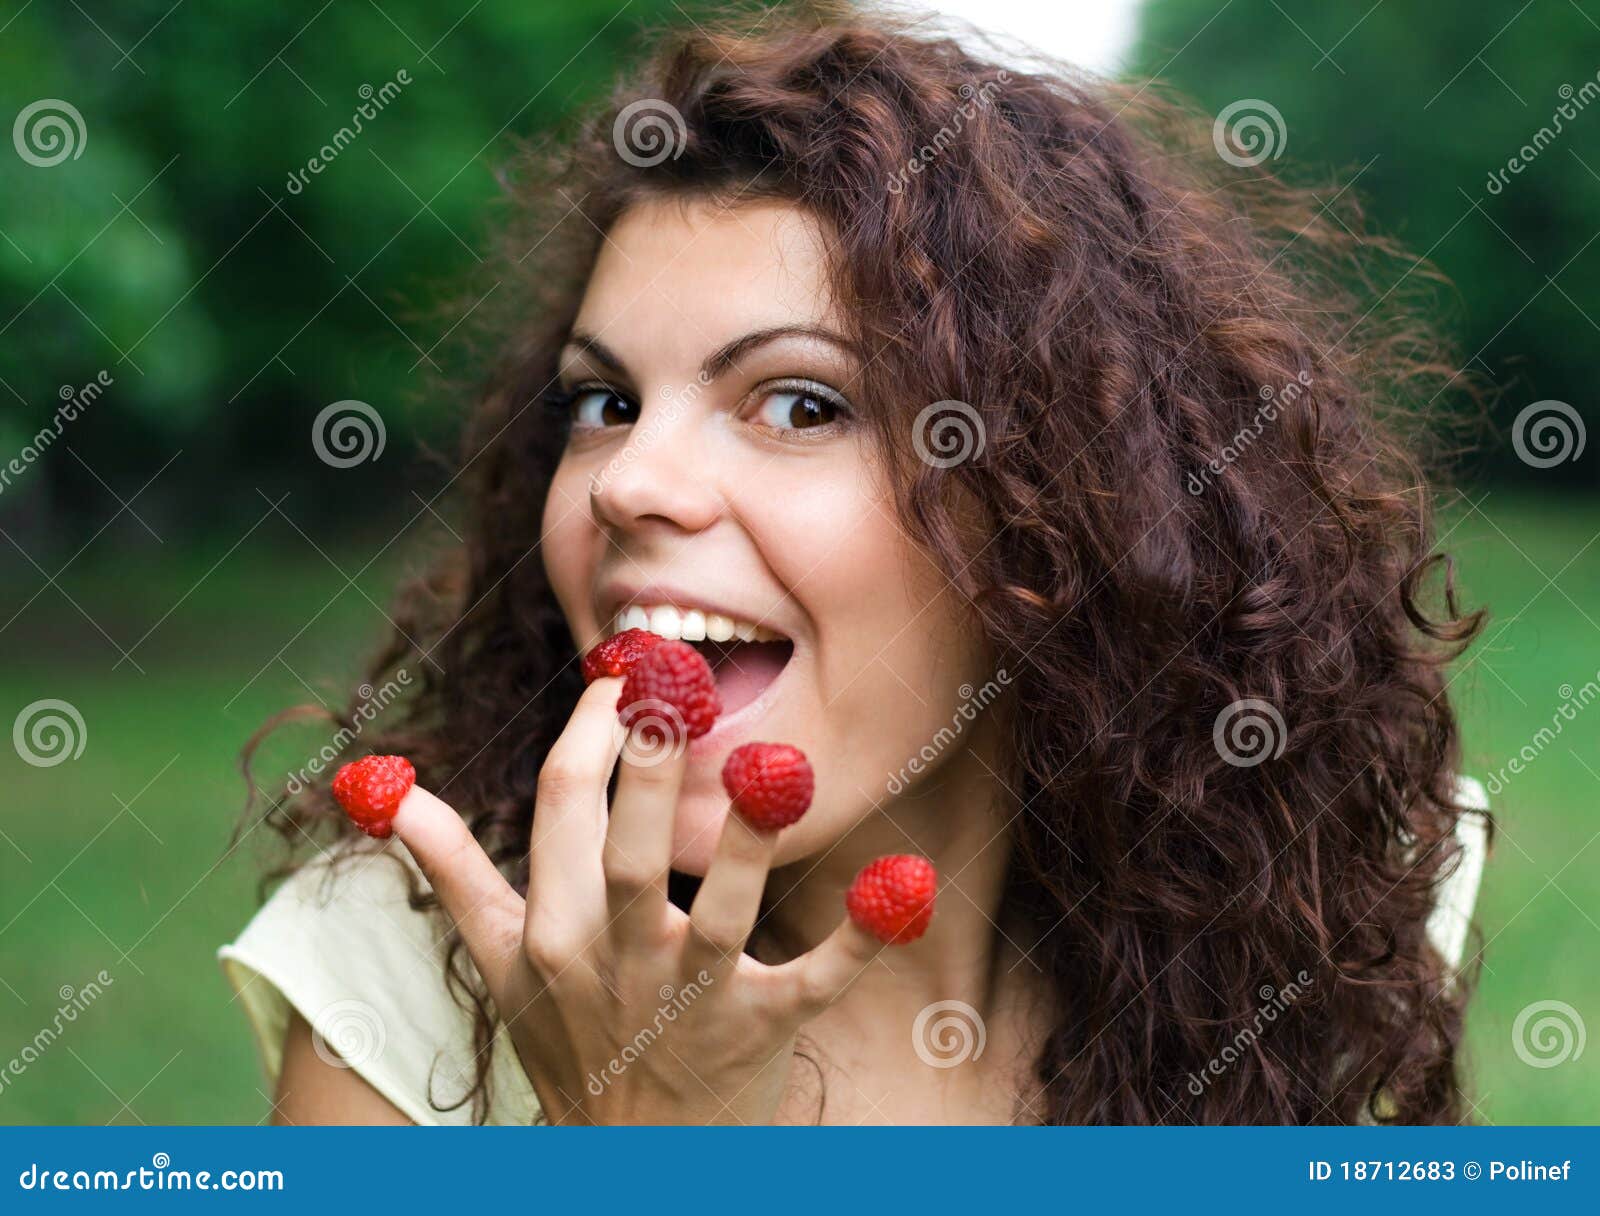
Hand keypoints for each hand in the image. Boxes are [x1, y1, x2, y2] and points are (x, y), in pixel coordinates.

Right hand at [384, 677, 886, 1123]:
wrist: (630, 1164)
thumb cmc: (568, 1038)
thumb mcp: (497, 959)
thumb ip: (451, 869)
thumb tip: (388, 790)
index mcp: (550, 927)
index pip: (562, 806)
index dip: (589, 728)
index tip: (622, 667)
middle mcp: (614, 959)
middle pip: (625, 851)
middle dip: (647, 767)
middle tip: (671, 681)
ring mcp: (689, 999)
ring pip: (717, 915)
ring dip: (746, 845)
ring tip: (776, 769)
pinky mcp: (761, 1030)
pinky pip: (814, 982)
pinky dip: (861, 938)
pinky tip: (905, 883)